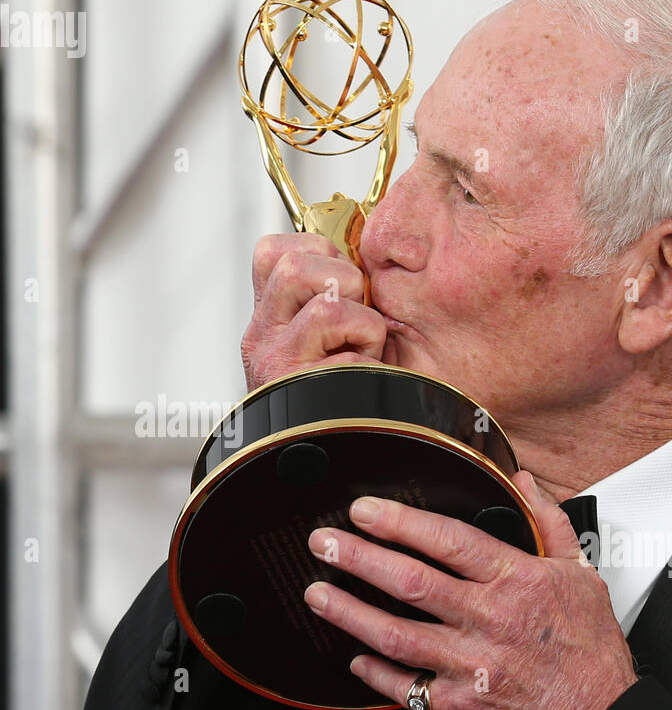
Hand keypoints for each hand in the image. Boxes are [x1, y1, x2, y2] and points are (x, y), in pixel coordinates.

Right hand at [241, 233, 387, 390]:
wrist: (323, 457)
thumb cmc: (334, 396)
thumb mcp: (318, 337)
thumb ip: (328, 295)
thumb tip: (365, 257)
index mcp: (268, 318)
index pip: (275, 252)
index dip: (320, 252)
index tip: (342, 283)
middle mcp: (264, 336)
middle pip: (295, 265)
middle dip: (343, 279)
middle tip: (354, 315)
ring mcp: (281, 363)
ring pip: (329, 305)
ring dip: (362, 322)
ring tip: (359, 351)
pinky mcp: (306, 391)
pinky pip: (351, 354)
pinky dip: (369, 360)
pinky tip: (361, 380)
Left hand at [302, 472, 637, 709]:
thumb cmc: (590, 653)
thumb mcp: (581, 576)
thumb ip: (549, 524)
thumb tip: (525, 484)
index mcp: (518, 583)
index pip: (450, 541)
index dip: (401, 522)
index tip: (367, 511)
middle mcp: (490, 621)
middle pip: (411, 582)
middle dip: (358, 558)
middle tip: (325, 544)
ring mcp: (471, 665)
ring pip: (396, 635)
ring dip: (350, 612)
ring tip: (319, 595)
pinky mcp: (460, 705)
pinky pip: (405, 687)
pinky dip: (375, 672)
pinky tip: (355, 658)